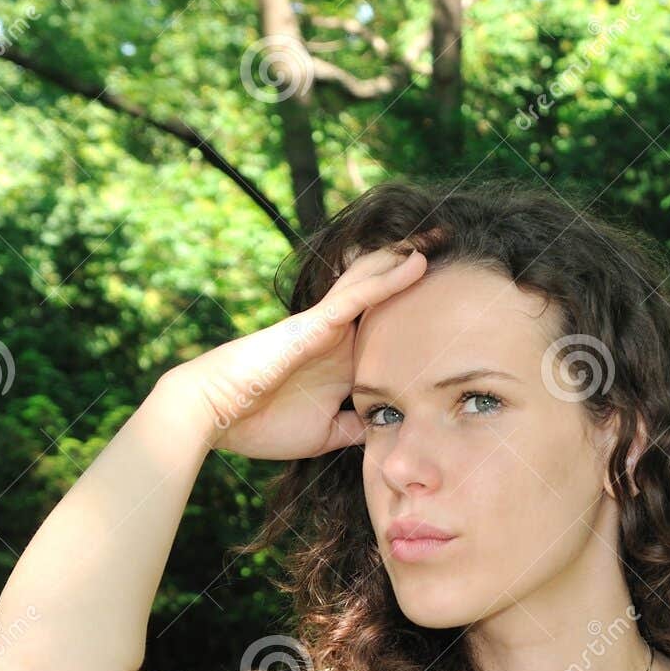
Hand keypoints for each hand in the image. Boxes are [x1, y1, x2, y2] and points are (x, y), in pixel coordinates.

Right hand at [156, 244, 427, 460]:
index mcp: (339, 362)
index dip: (415, 319)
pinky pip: (357, 296)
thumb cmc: (258, 423)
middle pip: (383, 296)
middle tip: (455, 249)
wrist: (214, 414)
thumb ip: (354, 426)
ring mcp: (326, 327)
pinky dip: (388, 279)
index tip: (451, 309)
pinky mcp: (315, 325)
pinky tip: (417, 262)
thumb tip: (385, 428)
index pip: (384, 333)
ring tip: (444, 237)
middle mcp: (337, 338)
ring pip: (374, 281)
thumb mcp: (322, 434)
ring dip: (408, 259)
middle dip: (415, 273)